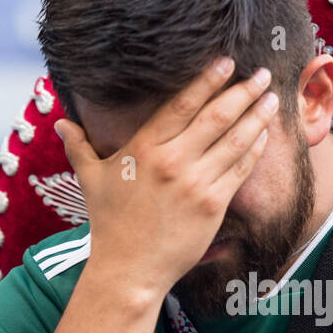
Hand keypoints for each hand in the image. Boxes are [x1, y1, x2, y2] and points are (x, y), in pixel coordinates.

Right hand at [55, 57, 277, 302]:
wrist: (129, 270)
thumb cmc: (110, 224)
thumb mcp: (91, 180)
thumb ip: (79, 147)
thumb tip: (60, 123)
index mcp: (144, 148)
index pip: (182, 104)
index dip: (207, 80)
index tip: (226, 62)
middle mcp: (172, 160)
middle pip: (216, 116)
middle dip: (242, 91)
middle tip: (261, 74)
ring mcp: (195, 182)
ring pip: (235, 140)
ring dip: (257, 116)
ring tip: (272, 98)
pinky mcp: (213, 205)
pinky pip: (240, 169)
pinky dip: (255, 149)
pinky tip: (264, 134)